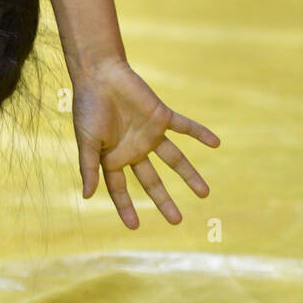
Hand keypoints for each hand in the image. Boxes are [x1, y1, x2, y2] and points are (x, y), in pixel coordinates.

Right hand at [72, 59, 219, 228]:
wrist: (100, 76)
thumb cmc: (88, 109)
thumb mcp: (87, 142)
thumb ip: (89, 168)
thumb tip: (88, 197)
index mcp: (112, 158)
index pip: (120, 189)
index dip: (126, 207)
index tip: (135, 226)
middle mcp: (133, 150)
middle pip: (152, 181)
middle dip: (163, 200)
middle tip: (177, 220)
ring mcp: (149, 134)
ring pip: (174, 160)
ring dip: (189, 175)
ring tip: (205, 193)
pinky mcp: (161, 117)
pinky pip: (185, 127)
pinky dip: (200, 134)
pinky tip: (216, 144)